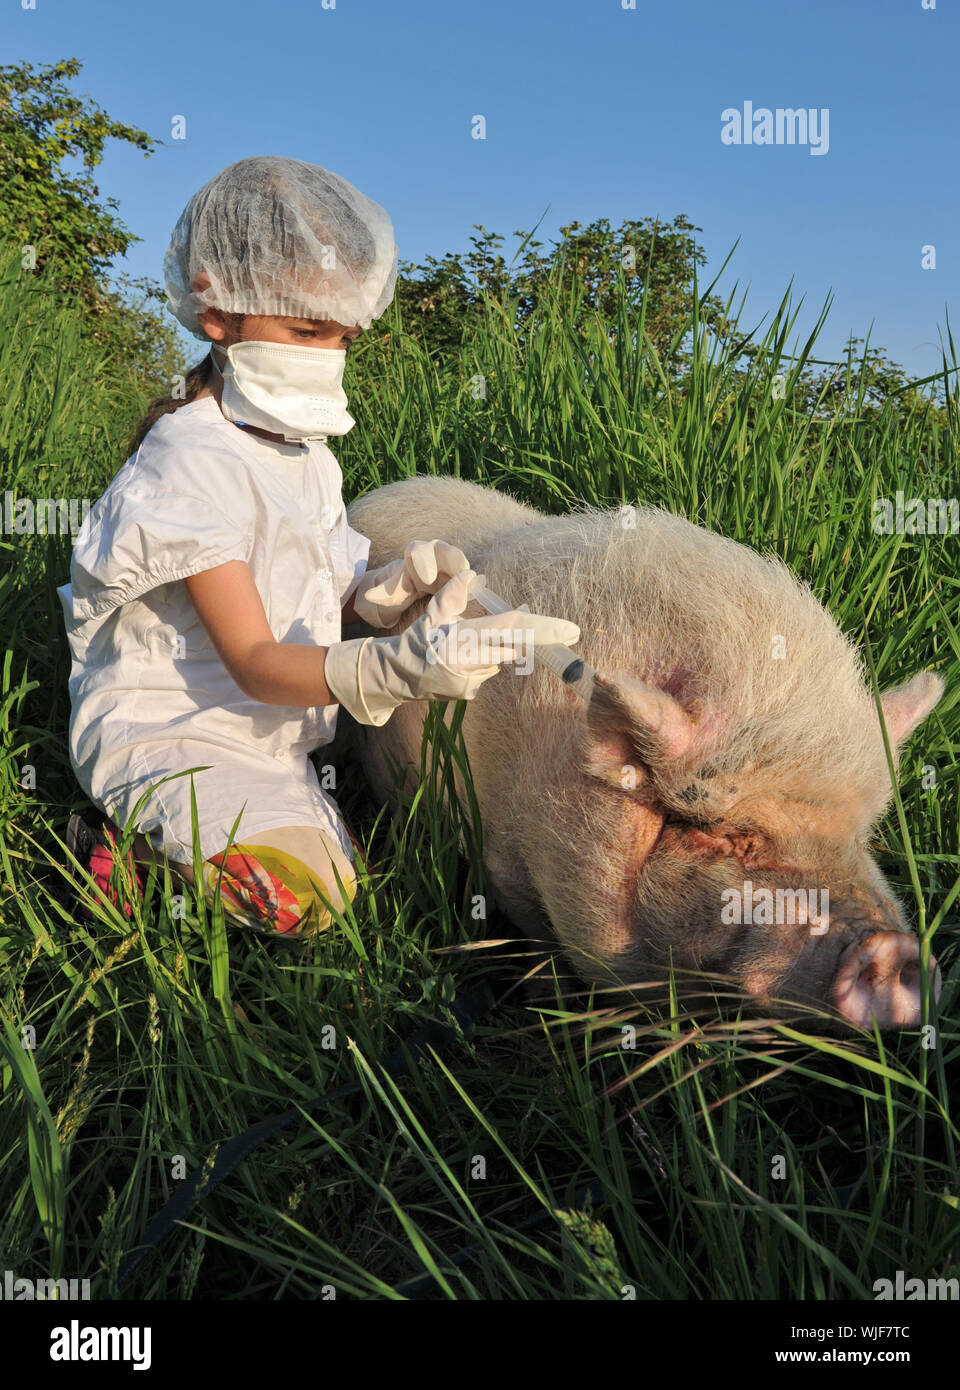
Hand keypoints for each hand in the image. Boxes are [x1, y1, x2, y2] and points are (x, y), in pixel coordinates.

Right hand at [324, 569, 580, 724]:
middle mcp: (469, 664)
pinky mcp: (469, 693)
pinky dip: (482, 664)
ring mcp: (471, 681)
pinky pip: (487, 673)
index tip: (564, 630)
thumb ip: (452, 596)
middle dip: (529, 639)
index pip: (504, 631)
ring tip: (472, 644)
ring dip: (496, 651)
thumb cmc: (419, 640)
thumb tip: (472, 575)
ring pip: (498, 660)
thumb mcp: (433, 615)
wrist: (399, 675)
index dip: (532, 627)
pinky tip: (463, 662)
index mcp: (461, 640)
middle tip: (568, 632)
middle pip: (511, 649)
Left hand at [350, 539, 470, 627]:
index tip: (427, 579)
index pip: (418, 551)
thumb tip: (368, 596)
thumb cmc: (402, 585)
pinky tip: (474, 589)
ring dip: (464, 569)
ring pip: (458, 560)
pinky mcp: (459, 572)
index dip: (424, 562)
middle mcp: (433, 552)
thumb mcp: (391, 590)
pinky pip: (466, 573)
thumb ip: (382, 593)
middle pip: (443, 550)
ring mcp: (448, 561)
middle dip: (452, 557)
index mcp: (414, 554)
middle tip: (458, 569)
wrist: (415, 586)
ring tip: (470, 580)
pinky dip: (470, 580)